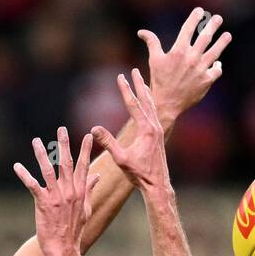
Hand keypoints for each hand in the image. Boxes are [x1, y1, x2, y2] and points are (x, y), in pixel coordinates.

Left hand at [14, 127, 99, 255]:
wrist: (64, 248)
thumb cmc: (74, 230)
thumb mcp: (86, 209)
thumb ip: (89, 189)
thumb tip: (96, 176)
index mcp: (80, 192)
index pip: (83, 166)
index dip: (84, 150)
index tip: (88, 135)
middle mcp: (70, 192)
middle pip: (66, 163)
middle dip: (64, 144)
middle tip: (61, 128)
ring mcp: (57, 197)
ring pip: (49, 170)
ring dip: (42, 154)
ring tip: (36, 141)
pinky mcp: (44, 204)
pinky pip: (33, 186)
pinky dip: (25, 175)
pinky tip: (17, 166)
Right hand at [91, 69, 168, 192]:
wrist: (158, 185)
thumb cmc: (139, 174)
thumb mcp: (121, 159)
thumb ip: (108, 142)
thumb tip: (94, 128)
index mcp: (147, 130)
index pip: (133, 105)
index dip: (125, 90)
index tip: (120, 76)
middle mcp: (155, 127)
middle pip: (146, 100)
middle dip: (139, 84)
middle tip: (135, 70)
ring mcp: (159, 131)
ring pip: (152, 106)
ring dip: (146, 92)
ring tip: (142, 81)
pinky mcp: (160, 136)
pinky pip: (155, 114)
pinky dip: (150, 104)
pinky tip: (148, 104)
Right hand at [139, 8, 230, 125]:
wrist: (166, 104)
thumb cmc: (159, 81)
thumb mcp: (154, 60)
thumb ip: (152, 43)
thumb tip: (142, 32)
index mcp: (178, 51)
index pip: (189, 29)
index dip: (195, 17)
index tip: (199, 11)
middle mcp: (191, 58)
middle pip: (206, 37)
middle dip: (212, 25)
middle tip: (218, 18)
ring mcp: (200, 69)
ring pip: (216, 52)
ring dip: (223, 42)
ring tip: (227, 35)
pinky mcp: (206, 80)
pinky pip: (216, 70)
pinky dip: (218, 66)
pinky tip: (217, 63)